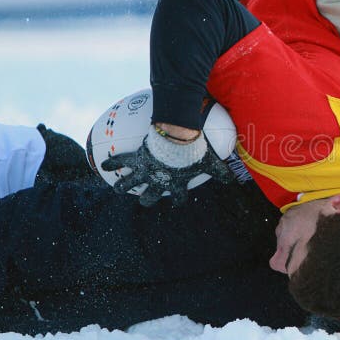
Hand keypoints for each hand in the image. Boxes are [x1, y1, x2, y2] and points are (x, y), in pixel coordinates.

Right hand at [101, 126, 232, 206]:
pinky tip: (103, 164)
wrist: (180, 138)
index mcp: (176, 183)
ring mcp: (146, 171)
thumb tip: (236, 180)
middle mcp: (159, 181)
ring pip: (130, 182)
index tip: (178, 202)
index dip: (179, 200)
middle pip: (150, 196)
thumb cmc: (196, 151)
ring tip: (117, 189)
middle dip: (147, 200)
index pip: (178, 197)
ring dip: (123, 186)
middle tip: (144, 201)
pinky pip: (122, 160)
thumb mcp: (212, 162)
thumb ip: (222, 172)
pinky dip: (113, 162)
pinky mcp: (138, 158)